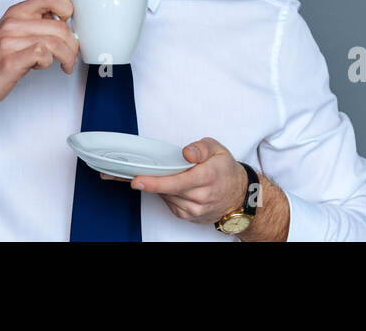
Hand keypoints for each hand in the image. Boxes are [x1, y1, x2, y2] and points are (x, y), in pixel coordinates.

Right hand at [0, 0, 77, 144]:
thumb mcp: (11, 33)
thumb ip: (33, 23)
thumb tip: (62, 17)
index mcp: (15, 13)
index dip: (69, 7)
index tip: (71, 23)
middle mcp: (12, 23)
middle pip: (60, 24)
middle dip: (73, 43)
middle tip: (72, 54)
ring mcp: (10, 41)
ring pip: (55, 40)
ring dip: (67, 55)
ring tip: (66, 64)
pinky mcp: (10, 61)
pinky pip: (42, 54)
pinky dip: (49, 62)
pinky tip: (44, 67)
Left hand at [100, 137, 247, 224]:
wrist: (238, 195)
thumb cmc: (225, 170)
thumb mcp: (218, 149)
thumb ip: (201, 148)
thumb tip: (186, 153)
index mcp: (208, 176)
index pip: (177, 181)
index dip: (155, 182)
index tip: (136, 180)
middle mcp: (201, 196)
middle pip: (167, 190)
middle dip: (148, 182)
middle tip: (127, 174)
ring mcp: (195, 209)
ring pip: (166, 197)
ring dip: (158, 187)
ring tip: (158, 175)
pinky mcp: (189, 216)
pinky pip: (170, 204)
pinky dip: (166, 194)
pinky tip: (169, 185)